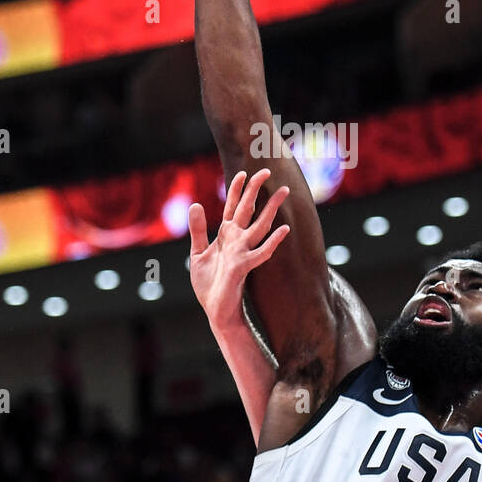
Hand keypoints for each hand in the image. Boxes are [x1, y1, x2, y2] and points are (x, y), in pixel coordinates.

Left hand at [188, 169, 290, 329]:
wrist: (215, 310)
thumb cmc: (210, 284)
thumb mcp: (198, 253)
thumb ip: (198, 230)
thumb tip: (197, 204)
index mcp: (226, 236)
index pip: (232, 207)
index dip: (236, 190)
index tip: (242, 173)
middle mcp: (236, 240)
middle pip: (248, 210)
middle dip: (255, 190)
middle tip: (267, 171)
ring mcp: (241, 252)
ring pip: (259, 225)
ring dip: (271, 209)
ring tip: (283, 192)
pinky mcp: (243, 267)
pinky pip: (261, 252)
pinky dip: (273, 242)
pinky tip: (284, 230)